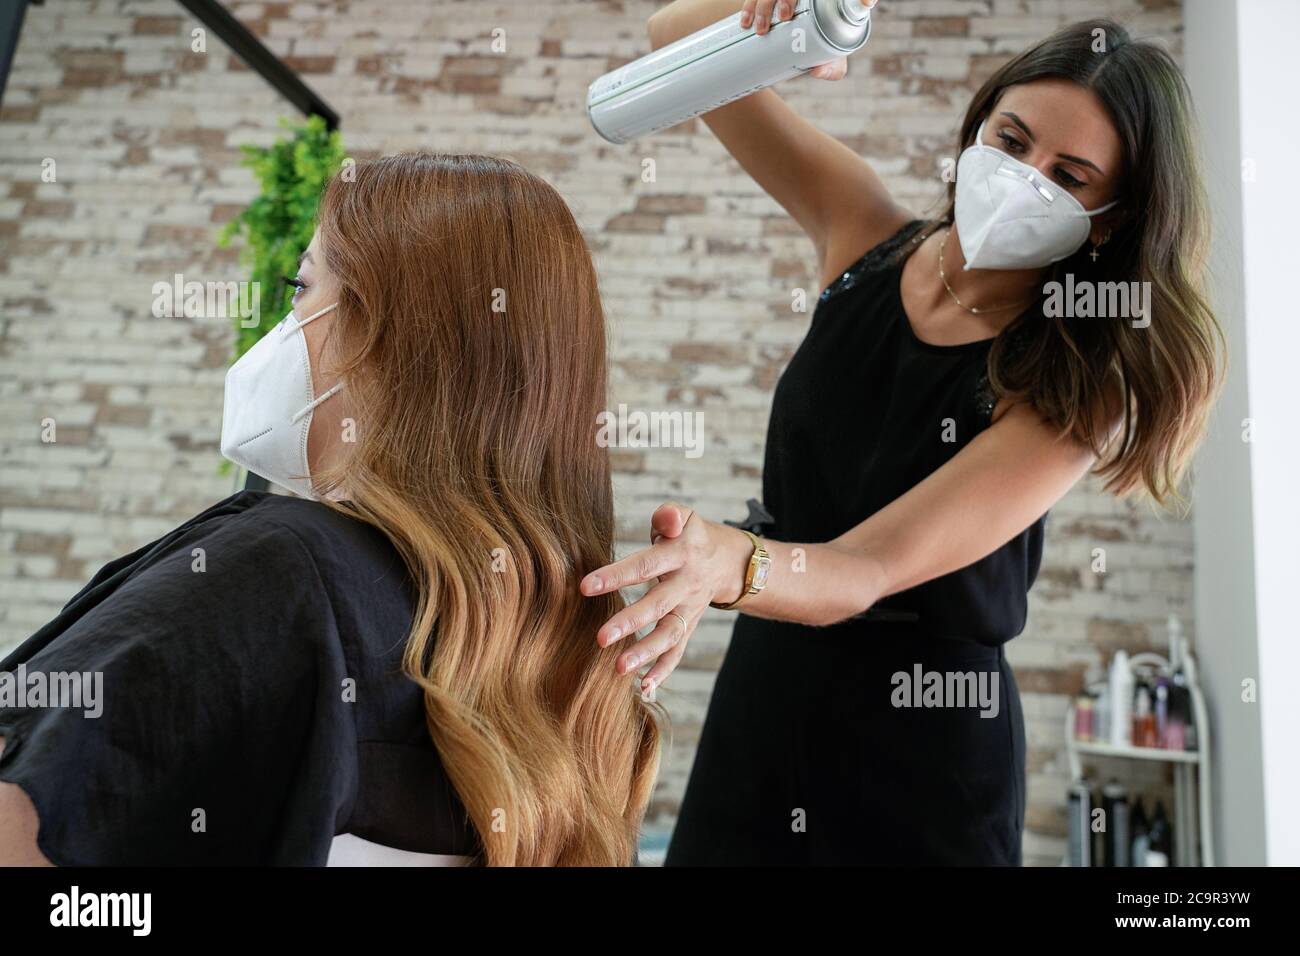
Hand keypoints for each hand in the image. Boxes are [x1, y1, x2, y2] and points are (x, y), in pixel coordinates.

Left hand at [579, 503, 752, 692]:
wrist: (725, 561)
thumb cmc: (687, 535)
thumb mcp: (683, 517)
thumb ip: (669, 515)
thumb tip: (666, 519)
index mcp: (680, 554)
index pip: (645, 565)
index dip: (617, 575)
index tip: (585, 587)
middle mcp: (686, 585)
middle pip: (658, 605)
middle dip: (630, 622)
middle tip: (600, 638)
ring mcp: (689, 610)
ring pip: (669, 634)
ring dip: (646, 653)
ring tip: (619, 669)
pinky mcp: (689, 627)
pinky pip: (678, 651)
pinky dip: (664, 670)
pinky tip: (643, 686)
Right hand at [741, 0, 878, 78]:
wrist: (798, 38)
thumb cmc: (821, 43)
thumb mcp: (830, 54)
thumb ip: (833, 66)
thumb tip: (816, 71)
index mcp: (827, 0)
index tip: (856, 4)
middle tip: (784, 18)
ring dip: (761, 4)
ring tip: (760, 29)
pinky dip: (748, 8)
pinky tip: (744, 23)